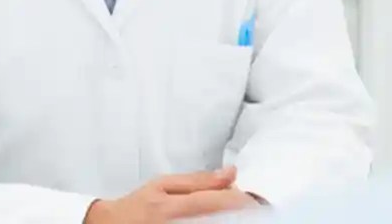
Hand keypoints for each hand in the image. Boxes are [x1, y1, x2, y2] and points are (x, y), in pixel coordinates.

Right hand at [83, 166, 260, 223]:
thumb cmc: (137, 205)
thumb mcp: (163, 185)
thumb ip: (198, 180)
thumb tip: (231, 173)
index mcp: (172, 208)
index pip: (217, 204)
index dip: (242, 201)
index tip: (254, 200)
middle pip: (220, 222)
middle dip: (240, 215)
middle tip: (253, 210)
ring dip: (231, 221)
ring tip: (237, 215)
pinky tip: (219, 222)